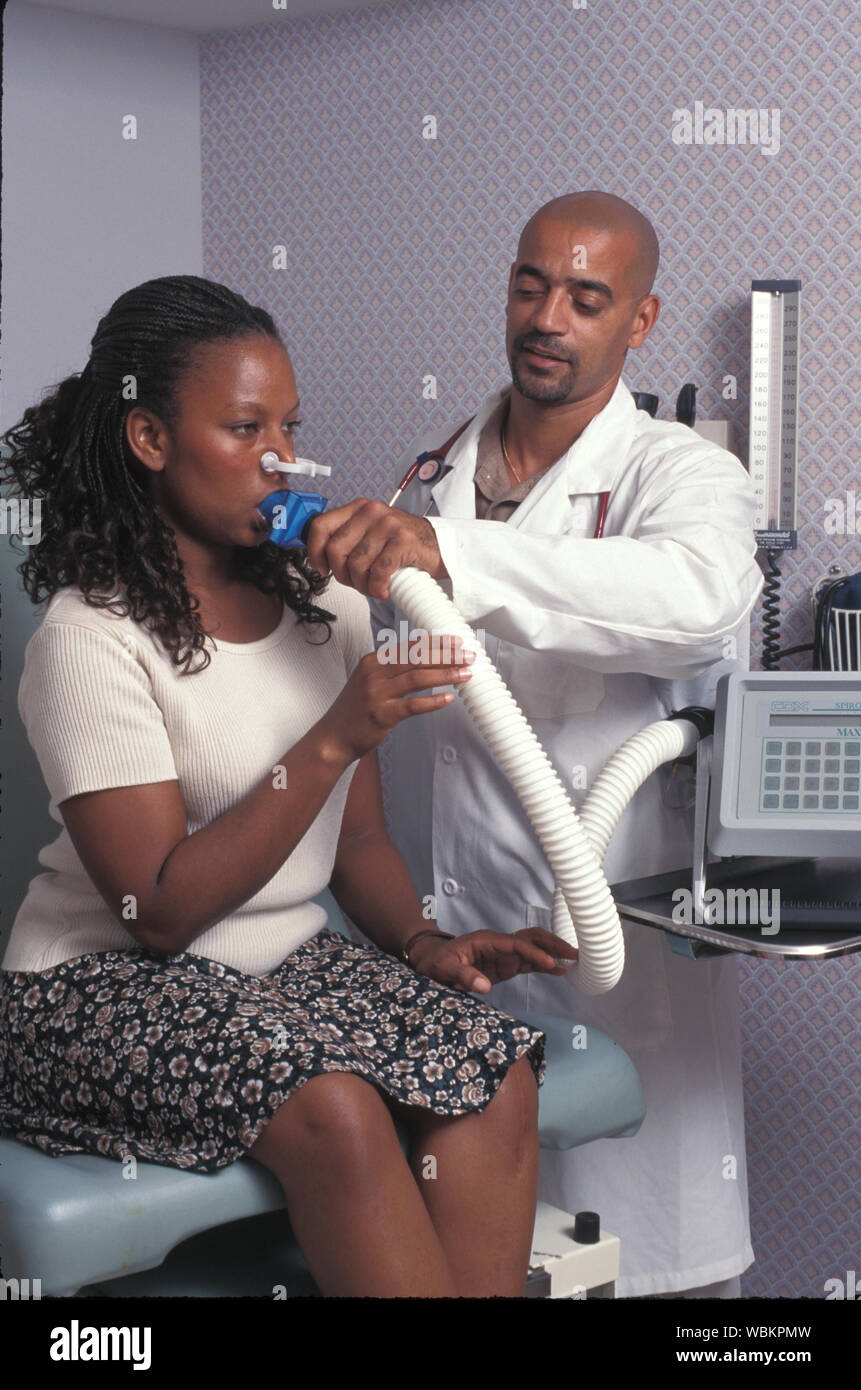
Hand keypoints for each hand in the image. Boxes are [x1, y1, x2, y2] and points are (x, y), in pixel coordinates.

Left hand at [305, 499, 447, 599]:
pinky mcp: (404, 540)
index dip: (315, 552)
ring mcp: (389, 524)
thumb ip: (347, 542)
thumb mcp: (369, 536)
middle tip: (356, 583)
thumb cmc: (401, 546)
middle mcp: (372, 512)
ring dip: (363, 585)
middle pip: (337, 550)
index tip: (321, 568)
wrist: (438, 547)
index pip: (321, 526)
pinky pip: (379, 571)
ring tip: (373, 588)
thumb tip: (320, 560)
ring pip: (357, 564)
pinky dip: (378, 587)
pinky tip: (384, 590)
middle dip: (342, 575)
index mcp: (358, 508)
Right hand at [317, 640, 473, 764]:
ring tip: (465, 674)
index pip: (410, 646)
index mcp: (372, 661)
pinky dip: (433, 701)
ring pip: (417, 678)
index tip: (456, 641)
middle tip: (467, 655)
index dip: (435, 643)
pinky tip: (448, 698)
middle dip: (446, 655)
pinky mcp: (382, 715)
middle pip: (417, 659)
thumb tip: (425, 659)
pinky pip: (413, 706)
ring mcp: (377, 694)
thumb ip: (391, 669)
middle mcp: (374, 674)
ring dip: (445, 675)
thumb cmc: (355, 709)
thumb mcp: (368, 680)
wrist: (333, 737)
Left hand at [407, 927, 578, 994]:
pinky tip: (559, 970)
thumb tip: (484, 986)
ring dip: (553, 952)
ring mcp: (503, 954)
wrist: (429, 960)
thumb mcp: (443, 969)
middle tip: (575, 953)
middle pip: (531, 938)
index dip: (534, 953)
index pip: (516, 944)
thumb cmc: (435, 961)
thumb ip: (463, 976)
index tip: (551, 963)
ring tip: (575, 960)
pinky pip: (528, 962)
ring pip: (533, 948)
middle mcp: (498, 944)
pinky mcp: (504, 965)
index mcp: (486, 941)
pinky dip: (544, 964)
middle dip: (553, 944)